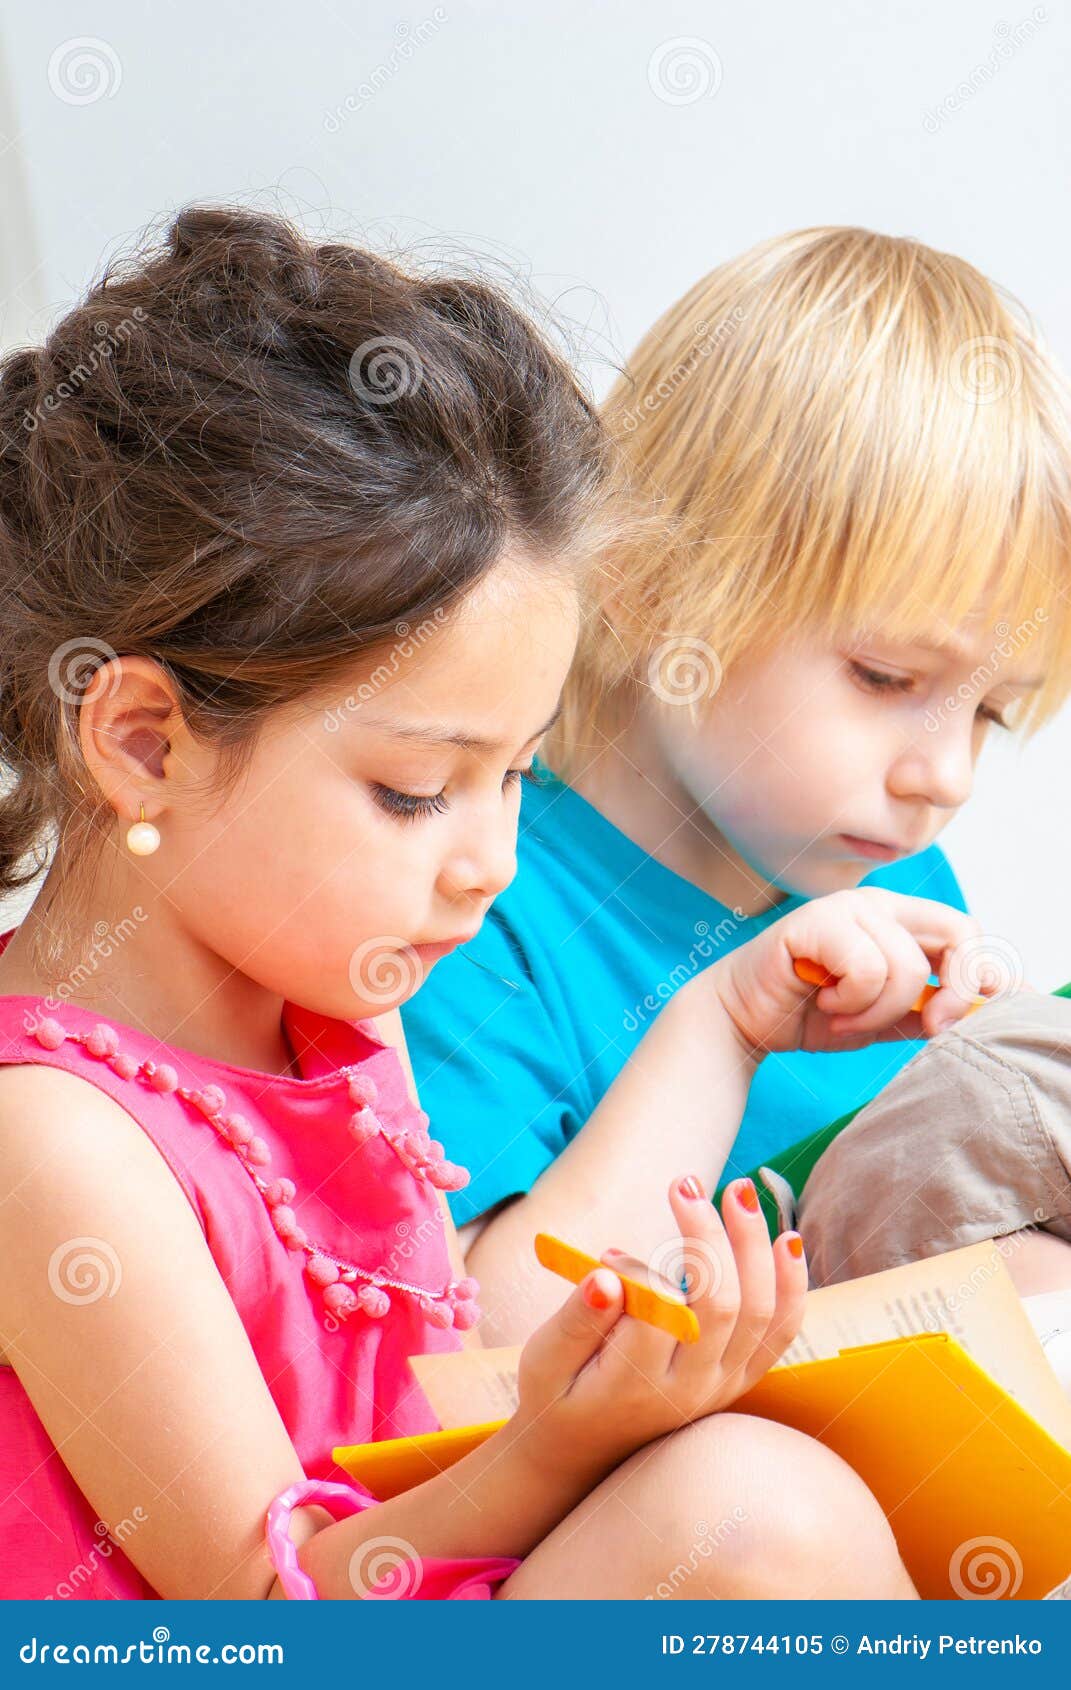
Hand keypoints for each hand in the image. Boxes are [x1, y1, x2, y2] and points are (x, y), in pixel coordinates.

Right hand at [510, 1174, 806, 1480]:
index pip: (659, 1313)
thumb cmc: (557, 1394)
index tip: (609, 1253)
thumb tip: (608, 1275)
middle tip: (684, 1182)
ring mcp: (722, 1385)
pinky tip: (788, 1239)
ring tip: (739, 1192)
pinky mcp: (738, 1377)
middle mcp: (690, 1390)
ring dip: (755, 1245)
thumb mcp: (544, 1361)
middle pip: (722, 1304)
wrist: (583, 1451)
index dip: (640, 1270)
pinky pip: (781, 1331)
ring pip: (761, 1313)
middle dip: (708, 1234)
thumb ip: (576, 1320)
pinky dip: (792, 1284)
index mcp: (636, 1385)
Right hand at [711, 887, 985, 1054]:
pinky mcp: (817, 921)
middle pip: (958, 933)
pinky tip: (823, 1002)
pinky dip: (851, 1002)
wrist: (743, 1019)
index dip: (982, 977)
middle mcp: (879, 903)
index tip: (963, 1020)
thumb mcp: (886, 1018)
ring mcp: (848, 907)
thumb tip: (989, 1011)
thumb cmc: (810, 1014)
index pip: (968, 933)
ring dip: (879, 1011)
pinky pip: (867, 969)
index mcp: (901, 919)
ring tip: (843, 1016)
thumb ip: (931, 1010)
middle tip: (926, 1027)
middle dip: (953, 992)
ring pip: (908, 966)